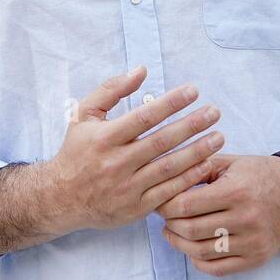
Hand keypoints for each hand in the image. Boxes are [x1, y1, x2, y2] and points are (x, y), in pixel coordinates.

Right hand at [47, 67, 225, 231]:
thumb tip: (141, 71)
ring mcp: (128, 187)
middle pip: (162, 142)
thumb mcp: (84, 115)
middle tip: (214, 112)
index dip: (171, 103)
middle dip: (192, 125)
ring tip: (219, 136)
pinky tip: (207, 164)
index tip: (193, 91)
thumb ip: (111, 90)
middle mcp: (117, 163)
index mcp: (104, 138)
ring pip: (169, 168)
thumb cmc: (76, 151)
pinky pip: (169, 192)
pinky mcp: (136, 208)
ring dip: (198, 151)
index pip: (144, 117)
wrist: (61, 198)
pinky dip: (189, 178)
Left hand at [154, 153, 279, 277]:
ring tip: (173, 232)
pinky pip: (218, 269)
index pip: (186, 206)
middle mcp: (246, 218)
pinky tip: (191, 248)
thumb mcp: (229, 162)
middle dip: (170, 224)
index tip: (159, 201)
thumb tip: (165, 182)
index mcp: (235, 191)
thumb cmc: (258, 173)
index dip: (166, 206)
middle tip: (163, 217)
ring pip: (201, 252)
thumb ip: (198, 168)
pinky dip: (198, 261)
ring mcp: (253, 241)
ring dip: (180, 244)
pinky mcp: (257, 257)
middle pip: (191, 230)